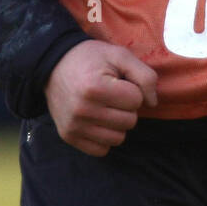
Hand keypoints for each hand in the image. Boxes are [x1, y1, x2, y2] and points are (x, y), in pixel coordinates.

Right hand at [44, 39, 158, 156]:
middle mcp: (82, 110)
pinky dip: (105, 137)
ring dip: (118, 124)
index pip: (136, 100)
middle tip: (113, 94)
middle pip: (129, 121)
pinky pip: (101, 150)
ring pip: (118, 138)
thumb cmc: (92, 59)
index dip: (132, 89)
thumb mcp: (121, 55)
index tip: (119, 82)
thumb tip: (152, 103)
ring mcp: (73, 126)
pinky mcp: (68, 136)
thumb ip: (145, 76)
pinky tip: (98, 120)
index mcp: (95, 88)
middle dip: (127, 107)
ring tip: (106, 107)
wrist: (54, 65)